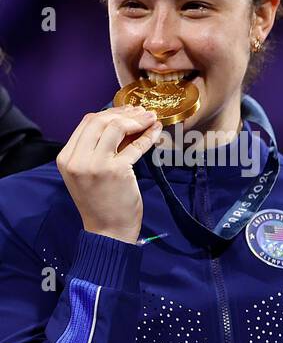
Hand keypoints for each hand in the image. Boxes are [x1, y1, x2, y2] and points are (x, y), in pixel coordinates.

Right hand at [56, 105, 160, 244]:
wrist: (107, 231)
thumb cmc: (101, 203)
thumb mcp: (89, 173)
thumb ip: (99, 149)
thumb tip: (123, 123)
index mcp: (66, 157)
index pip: (87, 123)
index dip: (109, 113)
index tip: (127, 111)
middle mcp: (77, 159)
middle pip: (99, 120)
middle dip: (123, 113)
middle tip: (142, 112)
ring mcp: (96, 165)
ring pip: (115, 127)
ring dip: (136, 120)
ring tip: (151, 119)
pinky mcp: (117, 171)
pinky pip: (135, 146)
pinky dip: (148, 136)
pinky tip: (156, 131)